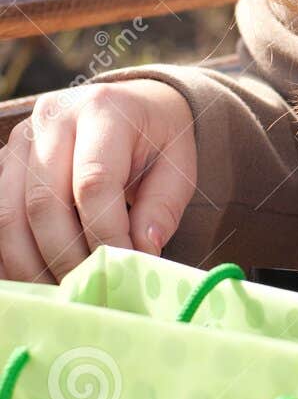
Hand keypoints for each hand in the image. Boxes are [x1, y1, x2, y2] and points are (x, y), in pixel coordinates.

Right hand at [0, 80, 196, 282]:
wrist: (134, 107)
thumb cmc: (158, 140)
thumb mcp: (179, 166)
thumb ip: (162, 208)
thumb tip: (141, 252)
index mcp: (104, 109)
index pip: (93, 183)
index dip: (105, 234)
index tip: (123, 269)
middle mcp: (54, 117)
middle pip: (43, 202)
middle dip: (67, 257)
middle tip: (91, 290)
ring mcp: (22, 138)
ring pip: (9, 214)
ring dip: (33, 264)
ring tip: (65, 292)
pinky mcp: (6, 161)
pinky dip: (13, 255)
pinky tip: (38, 278)